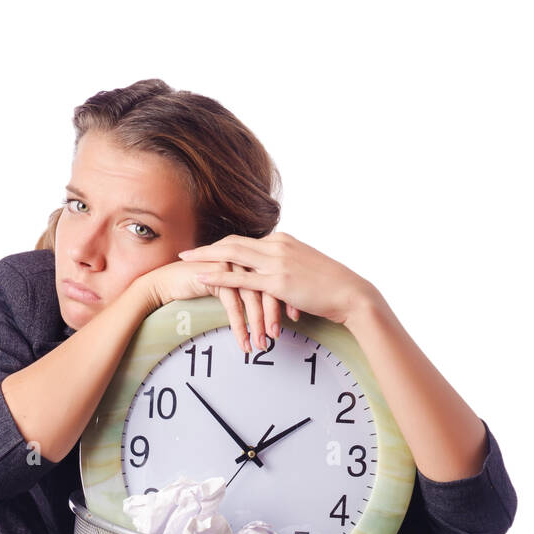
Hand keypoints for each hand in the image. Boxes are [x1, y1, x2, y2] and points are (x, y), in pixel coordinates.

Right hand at [139, 256, 284, 353]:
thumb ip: (252, 285)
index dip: (286, 299)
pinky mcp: (216, 276)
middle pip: (268, 287)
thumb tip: (272, 301)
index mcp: (253, 255)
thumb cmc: (201, 284)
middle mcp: (244, 258)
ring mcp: (230, 265)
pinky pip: (233, 305)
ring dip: (257, 325)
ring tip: (261, 345)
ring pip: (252, 298)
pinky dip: (240, 326)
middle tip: (278, 336)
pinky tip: (243, 342)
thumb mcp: (234, 285)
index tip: (295, 320)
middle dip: (274, 315)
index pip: (278, 277)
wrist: (170, 281)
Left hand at [177, 231, 377, 327]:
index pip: (246, 240)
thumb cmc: (331, 287)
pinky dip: (217, 276)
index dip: (223, 245)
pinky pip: (240, 277)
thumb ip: (287, 268)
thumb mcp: (305, 269)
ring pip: (231, 254)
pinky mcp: (277, 281)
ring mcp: (276, 262)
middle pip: (233, 241)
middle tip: (185, 251)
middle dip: (206, 246)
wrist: (350, 294)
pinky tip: (200, 278)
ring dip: (205, 257)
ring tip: (184, 261)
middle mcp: (277, 245)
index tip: (206, 250)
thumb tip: (275, 279)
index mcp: (283, 240)